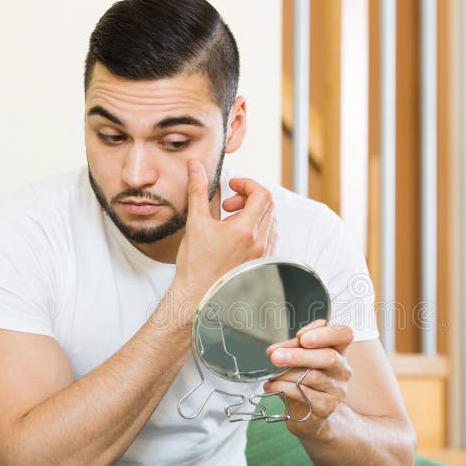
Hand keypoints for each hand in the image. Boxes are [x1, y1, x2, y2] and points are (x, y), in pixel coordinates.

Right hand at [173, 160, 276, 302]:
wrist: (198, 298)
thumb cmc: (196, 266)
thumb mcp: (195, 223)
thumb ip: (198, 191)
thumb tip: (196, 167)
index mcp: (246, 230)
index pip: (262, 194)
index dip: (247, 184)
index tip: (232, 186)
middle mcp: (260, 243)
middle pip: (268, 206)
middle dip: (249, 198)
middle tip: (229, 204)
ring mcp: (263, 255)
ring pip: (270, 222)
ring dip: (253, 214)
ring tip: (230, 221)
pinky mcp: (262, 265)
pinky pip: (268, 239)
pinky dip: (256, 229)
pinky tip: (236, 237)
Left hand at [263, 320, 354, 436]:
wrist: (307, 412)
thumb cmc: (303, 381)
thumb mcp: (298, 358)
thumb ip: (291, 348)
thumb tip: (275, 350)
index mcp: (337, 350)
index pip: (344, 334)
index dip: (326, 333)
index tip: (302, 338)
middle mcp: (342, 369)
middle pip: (329, 357)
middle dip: (299, 356)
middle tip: (276, 357)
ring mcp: (337, 389)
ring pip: (314, 377)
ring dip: (287, 374)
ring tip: (271, 374)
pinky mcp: (327, 406)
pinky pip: (305, 394)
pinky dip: (284, 388)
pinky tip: (272, 387)